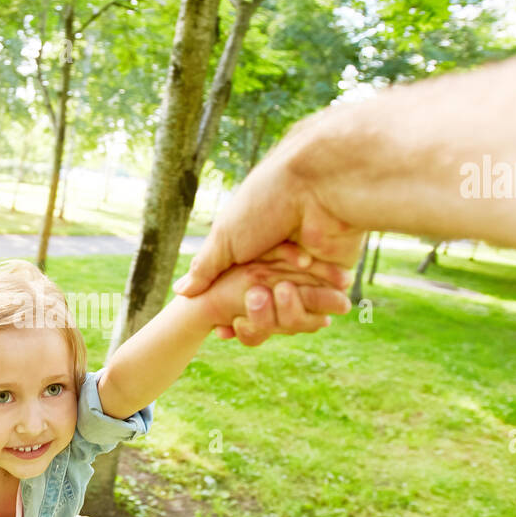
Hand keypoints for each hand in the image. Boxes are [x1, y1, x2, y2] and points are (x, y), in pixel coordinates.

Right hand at [174, 129, 365, 341]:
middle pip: (266, 304)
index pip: (239, 289)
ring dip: (280, 310)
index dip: (230, 310)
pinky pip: (319, 305)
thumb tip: (181, 291)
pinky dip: (306, 310)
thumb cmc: (265, 204)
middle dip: (256, 314)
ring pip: (291, 310)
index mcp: (253, 249)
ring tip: (274, 293)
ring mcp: (308, 269)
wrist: (315, 188)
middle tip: (243, 321)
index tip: (221, 329)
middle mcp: (280, 260)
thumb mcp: (225, 238)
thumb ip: (206, 268)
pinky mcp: (334, 274)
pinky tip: (290, 310)